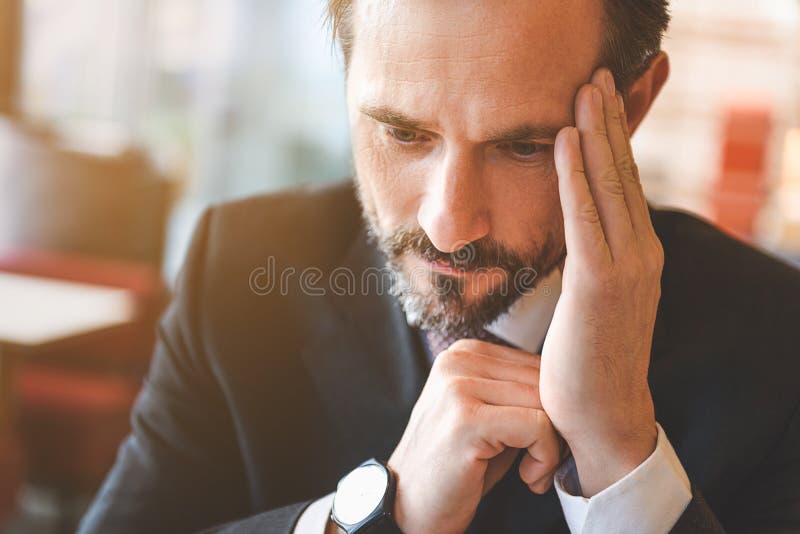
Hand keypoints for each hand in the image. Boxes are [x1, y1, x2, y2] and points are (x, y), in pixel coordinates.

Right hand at [388, 339, 563, 533]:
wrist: (407, 506)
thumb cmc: (456, 466)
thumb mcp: (487, 415)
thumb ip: (518, 392)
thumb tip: (573, 386)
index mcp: (463, 352)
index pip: (537, 364)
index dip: (552, 406)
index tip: (541, 444)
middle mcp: (457, 360)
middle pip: (544, 381)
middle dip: (557, 426)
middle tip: (542, 463)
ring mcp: (458, 387)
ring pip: (545, 401)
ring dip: (553, 446)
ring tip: (533, 472)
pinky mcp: (466, 419)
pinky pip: (538, 426)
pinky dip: (546, 457)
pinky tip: (528, 478)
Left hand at [540, 68, 662, 495]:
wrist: (603, 417)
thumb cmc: (587, 362)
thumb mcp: (594, 302)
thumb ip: (591, 265)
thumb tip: (576, 242)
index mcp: (637, 256)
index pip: (623, 187)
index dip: (611, 142)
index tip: (597, 104)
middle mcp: (640, 253)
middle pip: (622, 174)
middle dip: (609, 123)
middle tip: (597, 75)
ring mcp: (625, 266)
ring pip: (608, 185)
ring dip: (595, 133)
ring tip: (586, 89)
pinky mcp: (598, 282)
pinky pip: (584, 216)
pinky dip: (574, 175)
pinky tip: (564, 140)